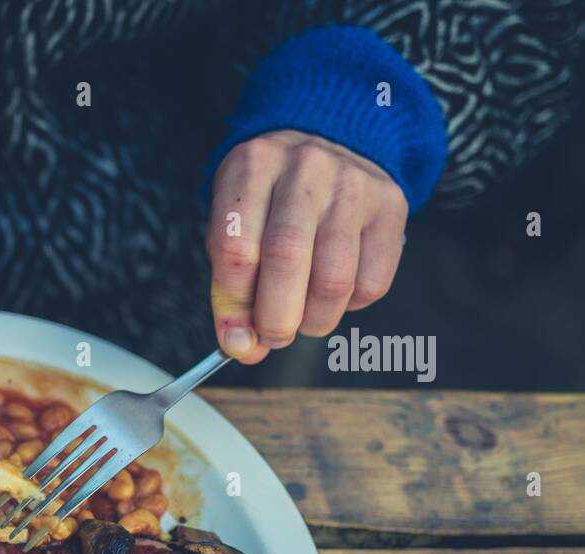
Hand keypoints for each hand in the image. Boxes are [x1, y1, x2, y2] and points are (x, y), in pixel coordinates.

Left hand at [207, 130, 407, 362]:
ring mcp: (353, 185)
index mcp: (252, 167)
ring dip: (313, 320)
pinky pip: (372, 282)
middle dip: (276, 319)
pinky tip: (334, 293)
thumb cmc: (269, 197)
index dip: (234, 305)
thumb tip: (242, 347)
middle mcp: (304, 169)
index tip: (236, 338)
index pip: (236, 248)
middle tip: (272, 337)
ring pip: (334, 279)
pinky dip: (349, 306)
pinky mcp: (391, 206)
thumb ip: (231, 285)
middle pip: (287, 259)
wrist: (331, 136)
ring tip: (301, 320)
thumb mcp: (234, 223)